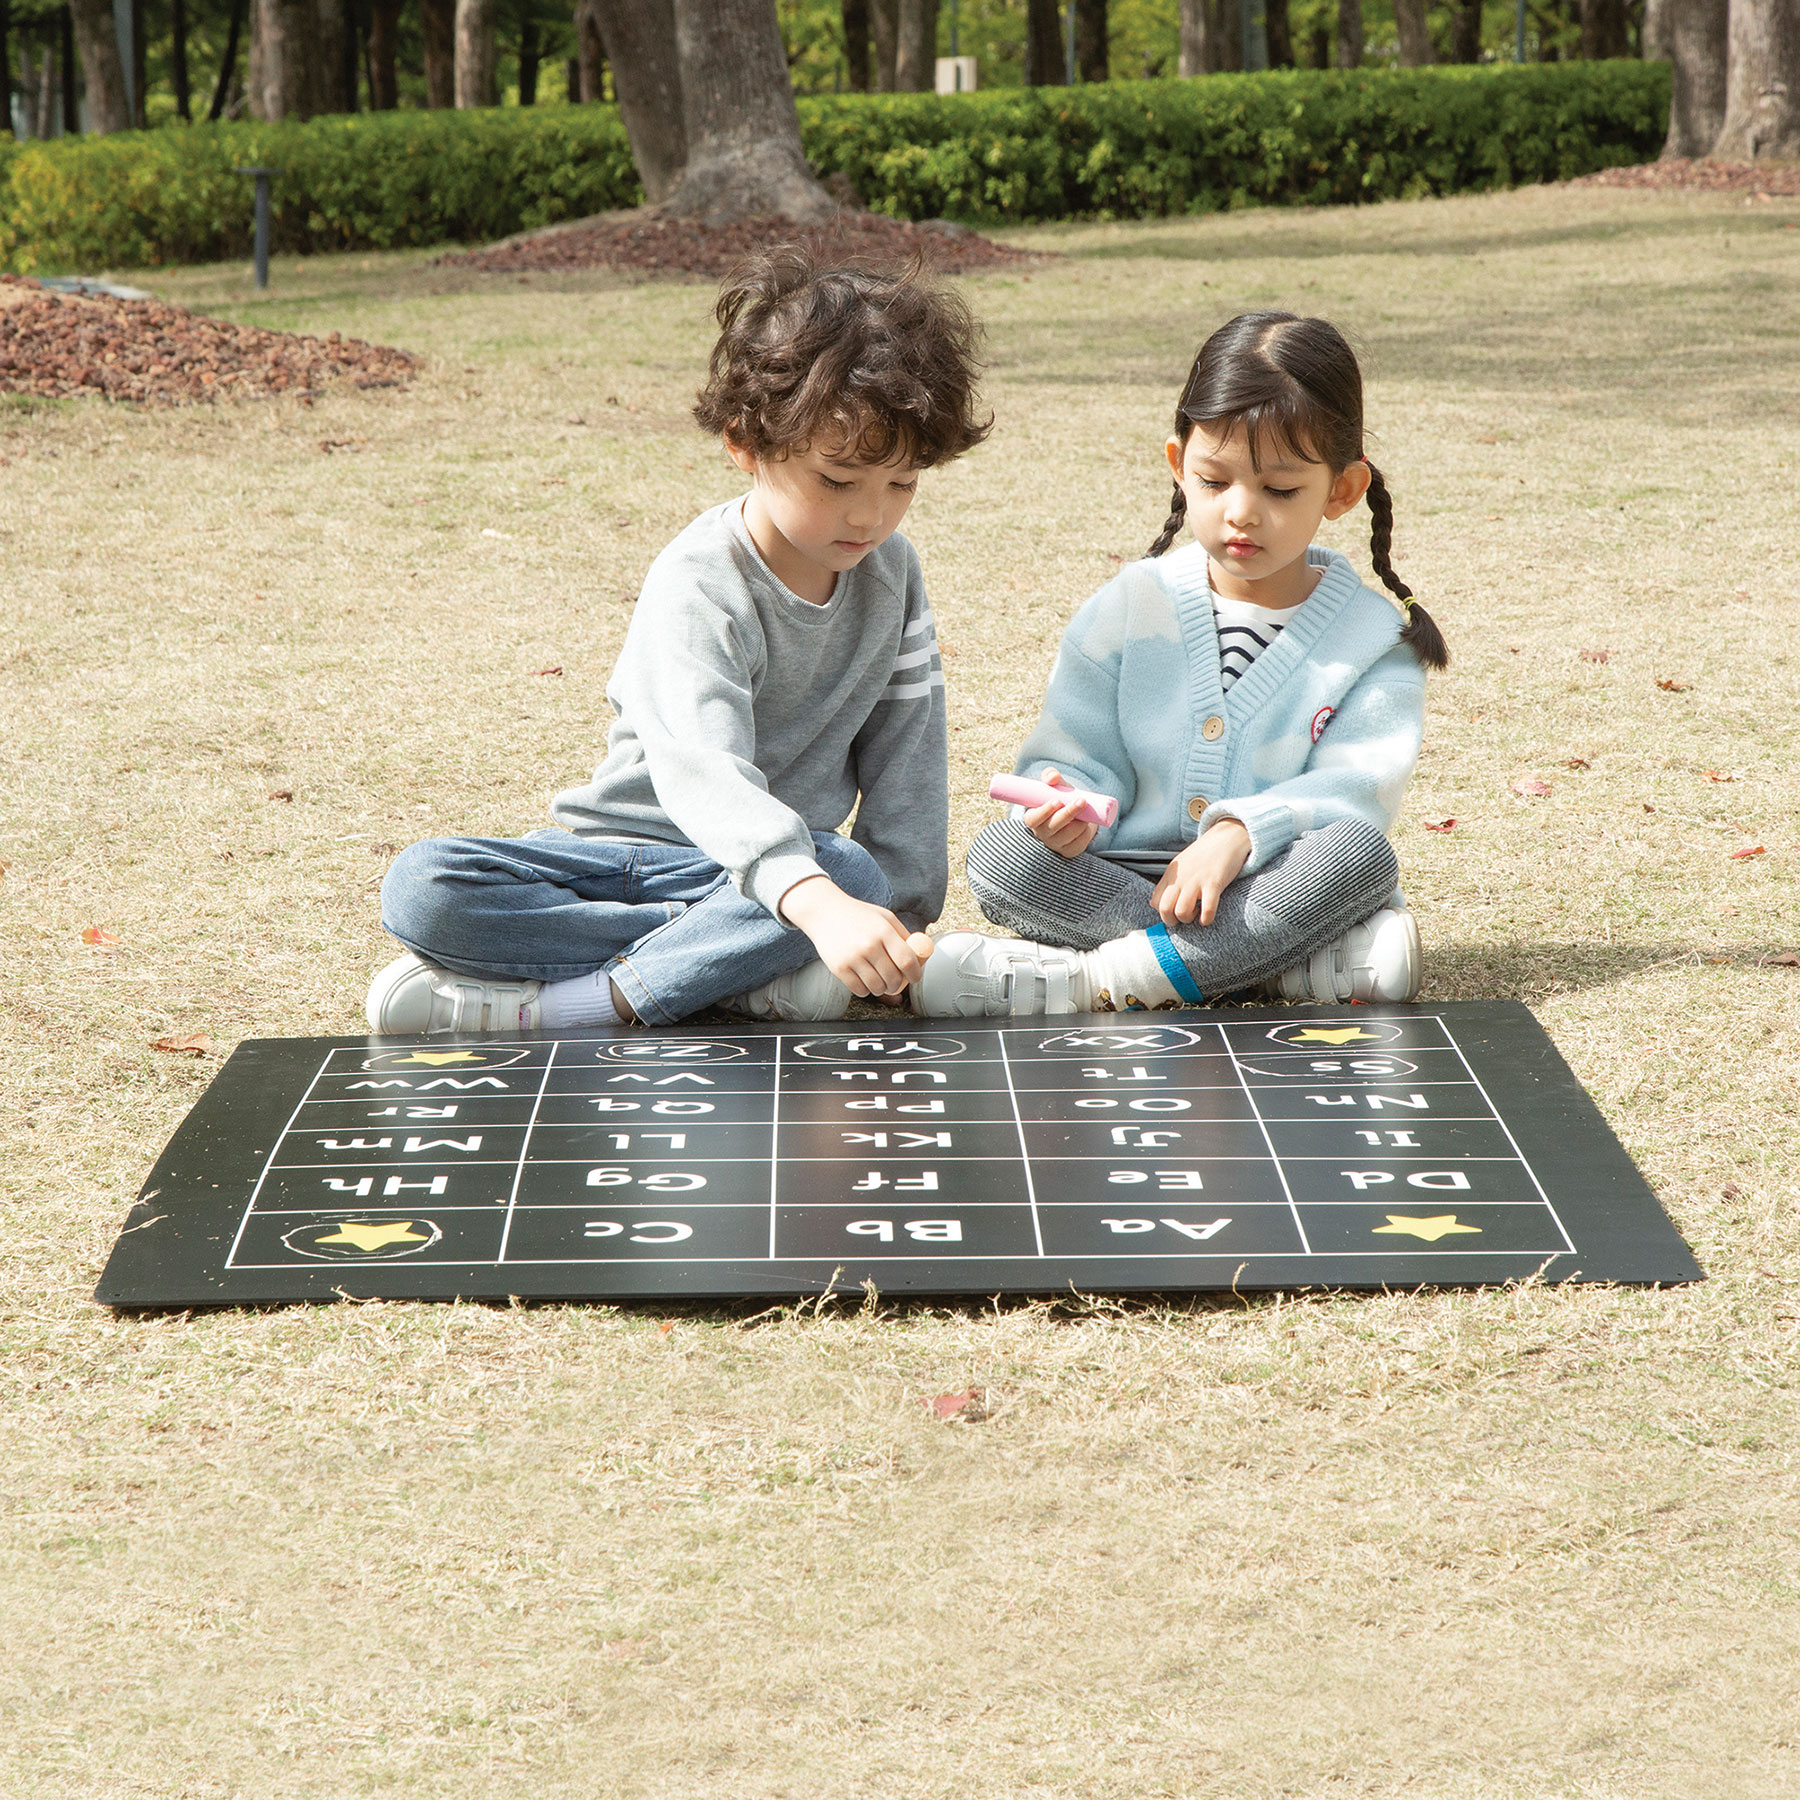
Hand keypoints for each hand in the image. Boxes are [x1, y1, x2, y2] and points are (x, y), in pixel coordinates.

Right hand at [778, 875, 933, 997]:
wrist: (824, 912)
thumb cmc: (858, 915)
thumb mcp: (884, 917)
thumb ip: (902, 935)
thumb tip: (919, 956)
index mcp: (883, 931)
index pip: (907, 960)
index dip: (915, 973)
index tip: (915, 977)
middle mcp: (869, 945)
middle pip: (893, 978)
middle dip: (898, 984)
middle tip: (896, 981)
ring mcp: (852, 958)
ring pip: (877, 988)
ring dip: (882, 989)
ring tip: (880, 981)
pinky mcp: (839, 968)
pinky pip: (859, 991)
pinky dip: (866, 990)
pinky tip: (865, 980)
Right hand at [1022, 768, 1099, 858]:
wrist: (1076, 813)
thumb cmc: (1061, 797)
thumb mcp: (1055, 785)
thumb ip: (1051, 776)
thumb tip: (1053, 777)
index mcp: (1033, 818)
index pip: (1033, 819)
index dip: (1044, 811)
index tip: (1057, 801)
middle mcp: (1042, 834)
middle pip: (1053, 827)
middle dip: (1068, 813)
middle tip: (1082, 800)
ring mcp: (1055, 844)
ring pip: (1068, 835)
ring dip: (1079, 823)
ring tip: (1086, 810)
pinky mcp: (1069, 850)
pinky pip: (1078, 844)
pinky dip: (1085, 833)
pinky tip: (1087, 824)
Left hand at [1151, 819, 1250, 926]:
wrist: (1227, 837)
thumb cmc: (1205, 855)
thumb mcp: (1180, 866)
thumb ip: (1167, 884)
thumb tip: (1153, 904)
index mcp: (1171, 874)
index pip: (1155, 901)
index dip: (1163, 913)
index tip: (1175, 912)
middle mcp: (1181, 878)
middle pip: (1165, 909)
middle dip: (1172, 921)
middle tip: (1184, 918)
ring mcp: (1196, 881)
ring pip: (1182, 912)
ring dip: (1189, 920)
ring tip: (1196, 914)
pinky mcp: (1214, 883)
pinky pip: (1207, 910)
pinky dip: (1206, 919)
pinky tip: (1207, 917)